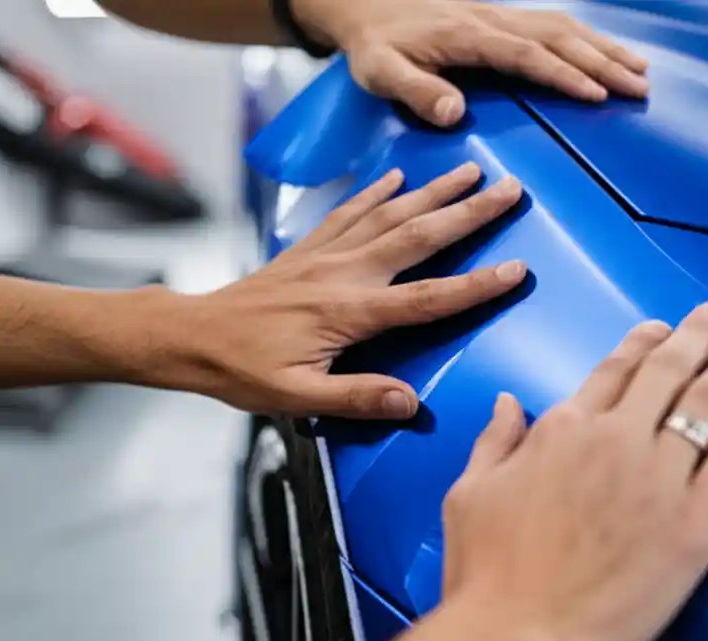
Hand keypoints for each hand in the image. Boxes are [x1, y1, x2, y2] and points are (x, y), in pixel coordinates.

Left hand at [153, 162, 525, 417]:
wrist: (192, 336)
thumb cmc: (243, 371)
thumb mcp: (296, 397)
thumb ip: (355, 398)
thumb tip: (410, 403)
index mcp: (348, 313)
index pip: (427, 299)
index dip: (475, 286)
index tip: (516, 270)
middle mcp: (343, 274)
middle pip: (417, 237)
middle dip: (467, 213)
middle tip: (509, 190)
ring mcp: (325, 255)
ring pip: (389, 214)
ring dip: (432, 191)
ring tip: (469, 170)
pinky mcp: (307, 248)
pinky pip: (348, 211)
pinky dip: (375, 191)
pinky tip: (397, 177)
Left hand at [294, 0, 648, 125]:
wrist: (363, 4)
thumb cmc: (373, 44)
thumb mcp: (379, 71)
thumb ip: (415, 91)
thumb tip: (453, 112)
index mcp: (466, 35)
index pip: (526, 55)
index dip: (564, 74)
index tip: (598, 94)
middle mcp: (491, 20)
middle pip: (557, 37)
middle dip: (602, 61)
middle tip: (639, 87)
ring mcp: (499, 15)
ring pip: (562, 26)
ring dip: (603, 47)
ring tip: (641, 71)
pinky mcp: (500, 17)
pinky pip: (552, 24)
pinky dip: (586, 37)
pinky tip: (606, 51)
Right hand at [438, 303, 707, 640]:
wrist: (516, 638)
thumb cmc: (484, 575)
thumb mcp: (470, 494)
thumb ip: (495, 441)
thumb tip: (511, 402)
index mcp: (562, 429)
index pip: (614, 370)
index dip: (645, 341)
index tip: (666, 327)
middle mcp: (616, 439)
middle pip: (670, 370)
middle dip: (703, 334)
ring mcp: (660, 478)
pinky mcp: (697, 523)